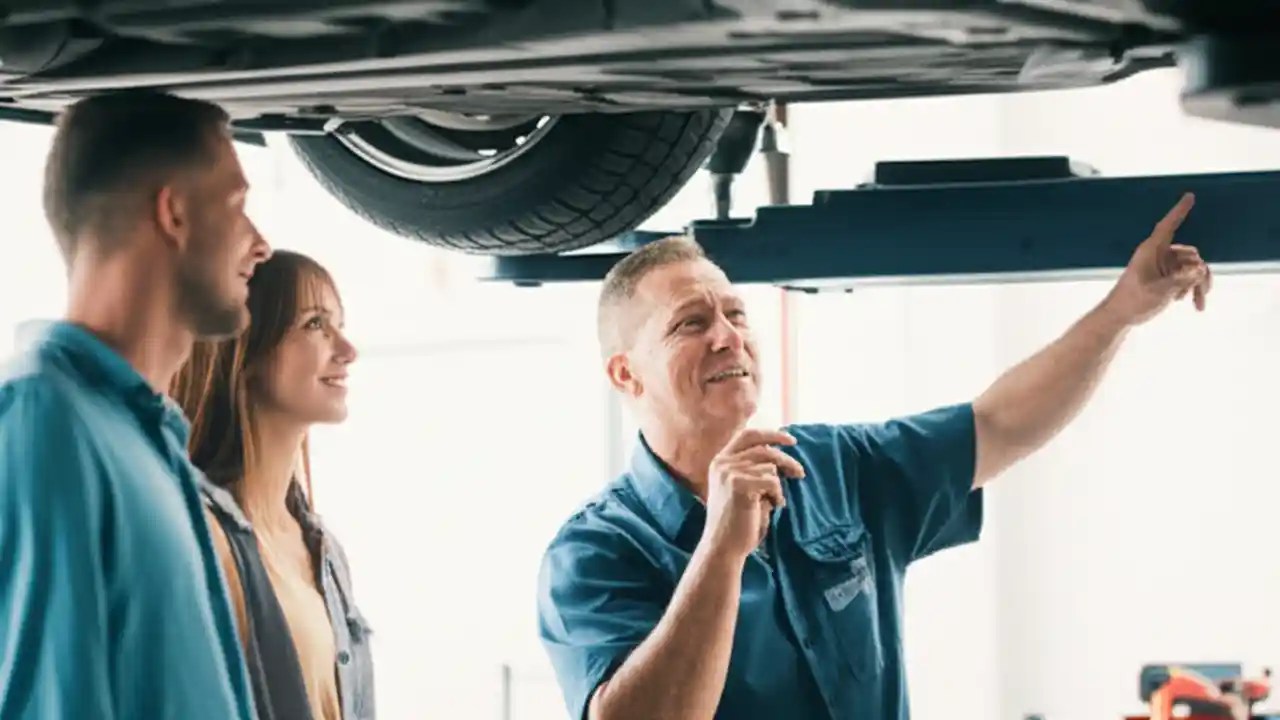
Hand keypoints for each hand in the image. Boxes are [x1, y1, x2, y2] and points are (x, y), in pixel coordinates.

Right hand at [700, 428, 805, 560]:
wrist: (723, 546)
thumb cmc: (736, 521)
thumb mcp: (741, 488)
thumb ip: (753, 470)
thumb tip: (782, 456)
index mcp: (720, 461)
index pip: (748, 435)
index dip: (771, 435)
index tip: (791, 441)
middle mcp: (723, 463)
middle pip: (764, 449)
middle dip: (787, 460)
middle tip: (800, 474)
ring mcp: (730, 472)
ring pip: (770, 467)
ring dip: (777, 486)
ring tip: (772, 502)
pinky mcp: (740, 485)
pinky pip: (773, 481)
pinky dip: (777, 495)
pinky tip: (772, 506)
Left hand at [1104, 192, 1212, 326]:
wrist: (1121, 317)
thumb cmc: (1133, 301)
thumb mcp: (1159, 291)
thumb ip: (1181, 279)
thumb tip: (1200, 270)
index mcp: (1151, 250)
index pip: (1167, 225)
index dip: (1179, 211)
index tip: (1190, 196)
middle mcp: (1159, 255)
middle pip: (1191, 255)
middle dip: (1200, 273)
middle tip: (1203, 292)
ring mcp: (1164, 266)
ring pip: (1193, 268)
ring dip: (1199, 284)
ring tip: (1199, 303)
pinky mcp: (1167, 277)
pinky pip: (1189, 277)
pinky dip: (1193, 289)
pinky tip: (1193, 304)